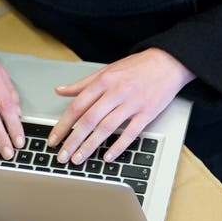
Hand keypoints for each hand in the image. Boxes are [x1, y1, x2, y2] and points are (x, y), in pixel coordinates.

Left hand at [48, 48, 194, 164]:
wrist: (167, 62)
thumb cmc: (136, 67)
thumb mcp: (107, 70)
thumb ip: (83, 83)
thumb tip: (60, 90)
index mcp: (104, 80)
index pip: (77, 105)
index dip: (63, 124)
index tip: (53, 139)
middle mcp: (116, 91)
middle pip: (89, 119)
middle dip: (73, 140)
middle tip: (62, 156)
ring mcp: (132, 103)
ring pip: (107, 128)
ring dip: (90, 146)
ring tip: (78, 158)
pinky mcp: (147, 113)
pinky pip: (130, 133)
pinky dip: (118, 146)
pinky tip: (107, 156)